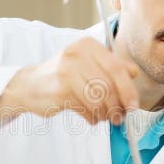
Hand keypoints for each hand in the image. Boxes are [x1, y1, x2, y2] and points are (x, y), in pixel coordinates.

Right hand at [13, 37, 140, 123]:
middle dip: (118, 106)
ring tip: (104, 118)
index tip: (133, 106)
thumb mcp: (87, 65)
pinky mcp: (60, 89)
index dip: (128, 89)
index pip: (116, 68)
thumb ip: (111, 66)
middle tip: (120, 117)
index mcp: (87, 45)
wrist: (29, 85)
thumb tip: (134, 72)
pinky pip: (86, 108)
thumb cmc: (62, 76)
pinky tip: (91, 118)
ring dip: (105, 114)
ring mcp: (66, 71)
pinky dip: (92, 117)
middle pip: (109, 85)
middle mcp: (77, 54)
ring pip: (98, 99)